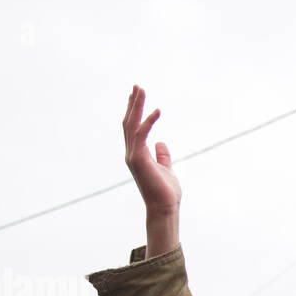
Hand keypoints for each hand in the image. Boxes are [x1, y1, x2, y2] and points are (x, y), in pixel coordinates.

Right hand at [124, 85, 180, 215]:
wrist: (164, 208)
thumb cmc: (166, 193)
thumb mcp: (166, 169)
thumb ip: (162, 156)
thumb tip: (161, 143)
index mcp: (137, 155)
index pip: (132, 128)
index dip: (134, 111)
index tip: (137, 95)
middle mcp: (132, 153)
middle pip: (129, 123)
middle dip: (133, 104)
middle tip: (137, 86)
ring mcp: (133, 156)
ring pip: (131, 125)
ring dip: (136, 106)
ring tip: (141, 90)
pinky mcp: (139, 159)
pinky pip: (142, 135)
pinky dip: (148, 121)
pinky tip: (157, 111)